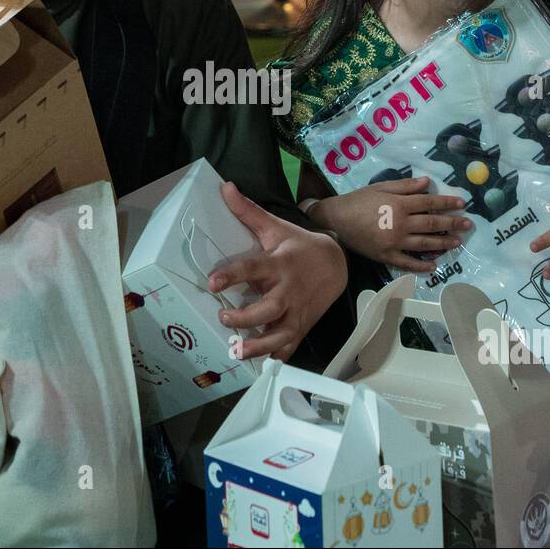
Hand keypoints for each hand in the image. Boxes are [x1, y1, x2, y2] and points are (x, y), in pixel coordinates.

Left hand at [206, 182, 347, 360]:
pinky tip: (262, 361)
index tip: (213, 282)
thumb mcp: (275, 227)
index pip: (252, 268)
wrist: (336, 264)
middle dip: (246, 317)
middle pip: (269, 308)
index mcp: (278, 263)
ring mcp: (297, 311)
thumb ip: (248, 211)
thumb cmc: (299, 246)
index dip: (232, 275)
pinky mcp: (302, 325)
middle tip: (224, 317)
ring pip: (280, 333)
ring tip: (238, 350)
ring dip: (259, 344)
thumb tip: (225, 187)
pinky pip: (290, 345)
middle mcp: (288, 290)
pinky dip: (277, 355)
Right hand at [311, 177, 467, 272]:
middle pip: (432, 223)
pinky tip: (434, 266)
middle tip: (469, 224)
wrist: (336, 219)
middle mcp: (400, 224)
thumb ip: (405, 186)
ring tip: (457, 242)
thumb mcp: (381, 187)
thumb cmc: (358, 200)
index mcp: (399, 204)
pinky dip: (421, 266)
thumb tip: (427, 182)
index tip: (462, 203)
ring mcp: (394, 242)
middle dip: (452, 223)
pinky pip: (407, 263)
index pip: (429, 203)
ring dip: (443, 242)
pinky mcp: (386, 256)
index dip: (447, 202)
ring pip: (424, 243)